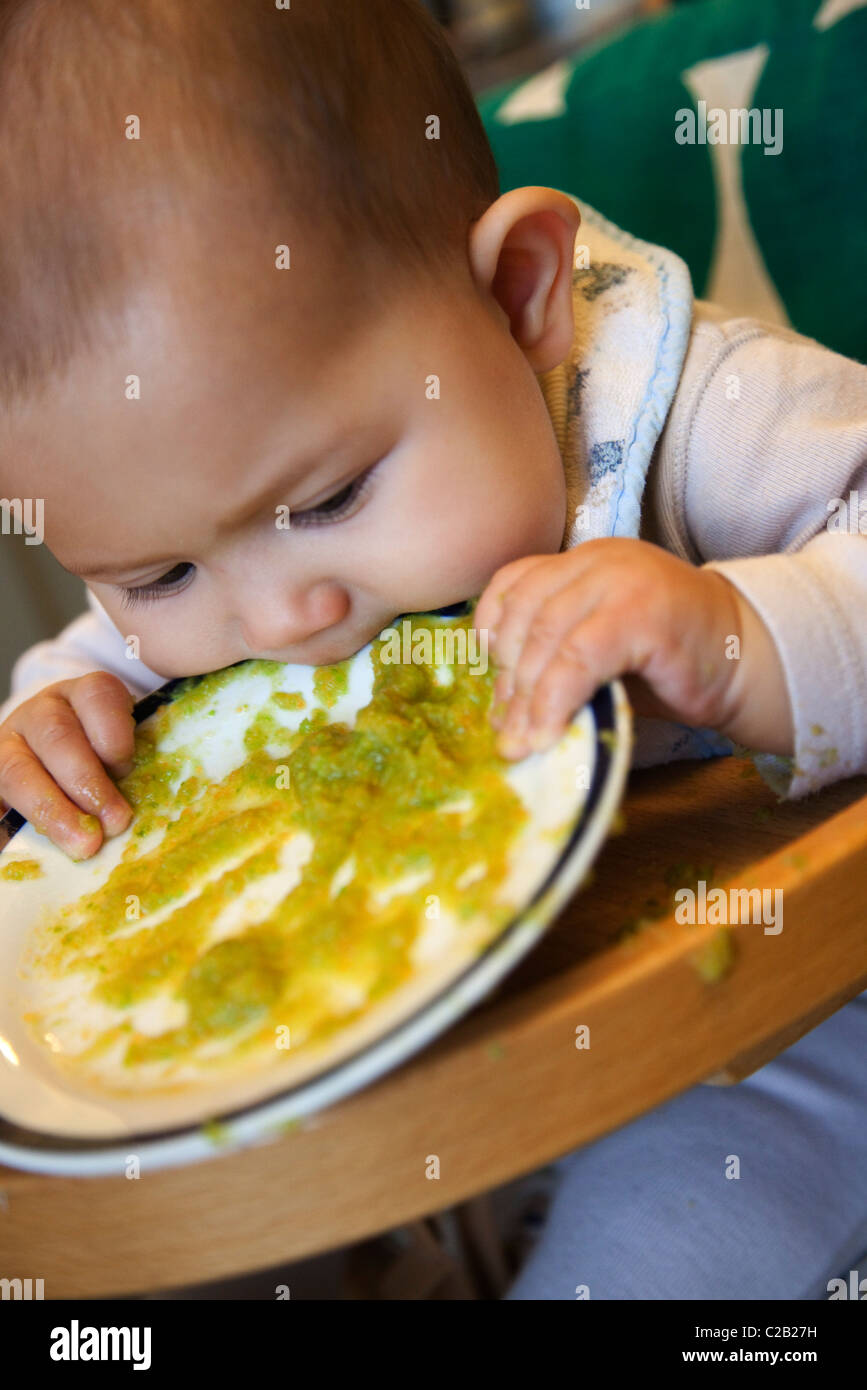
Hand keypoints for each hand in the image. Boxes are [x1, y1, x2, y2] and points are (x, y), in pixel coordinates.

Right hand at [0, 673, 136, 859]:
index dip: (113, 733)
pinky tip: (32, 843)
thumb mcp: (124, 753)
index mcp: (85, 695)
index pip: (98, 694)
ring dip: (54, 810)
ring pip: (19, 769)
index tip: (126, 769)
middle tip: (115, 822)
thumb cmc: (105, 760)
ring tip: (84, 842)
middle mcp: (44, 711)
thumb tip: (141, 811)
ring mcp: (12, 741)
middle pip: (57, 736)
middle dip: (87, 782)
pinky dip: (14, 822)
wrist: (57, 766)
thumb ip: (131, 769)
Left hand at [474, 538, 792, 758]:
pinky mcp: (642, 614)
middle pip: (524, 615)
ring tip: (522, 744)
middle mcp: (598, 560)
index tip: (495, 685)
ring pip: (546, 638)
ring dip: (527, 700)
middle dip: (509, 681)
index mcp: (584, 561)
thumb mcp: (602, 649)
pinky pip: (577, 659)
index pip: (514, 582)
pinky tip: (549, 736)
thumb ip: (555, 656)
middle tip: (507, 731)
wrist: (747, 662)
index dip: (491, 634)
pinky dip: (554, 702)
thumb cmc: (672, 663)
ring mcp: (622, 581)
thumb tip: (502, 709)